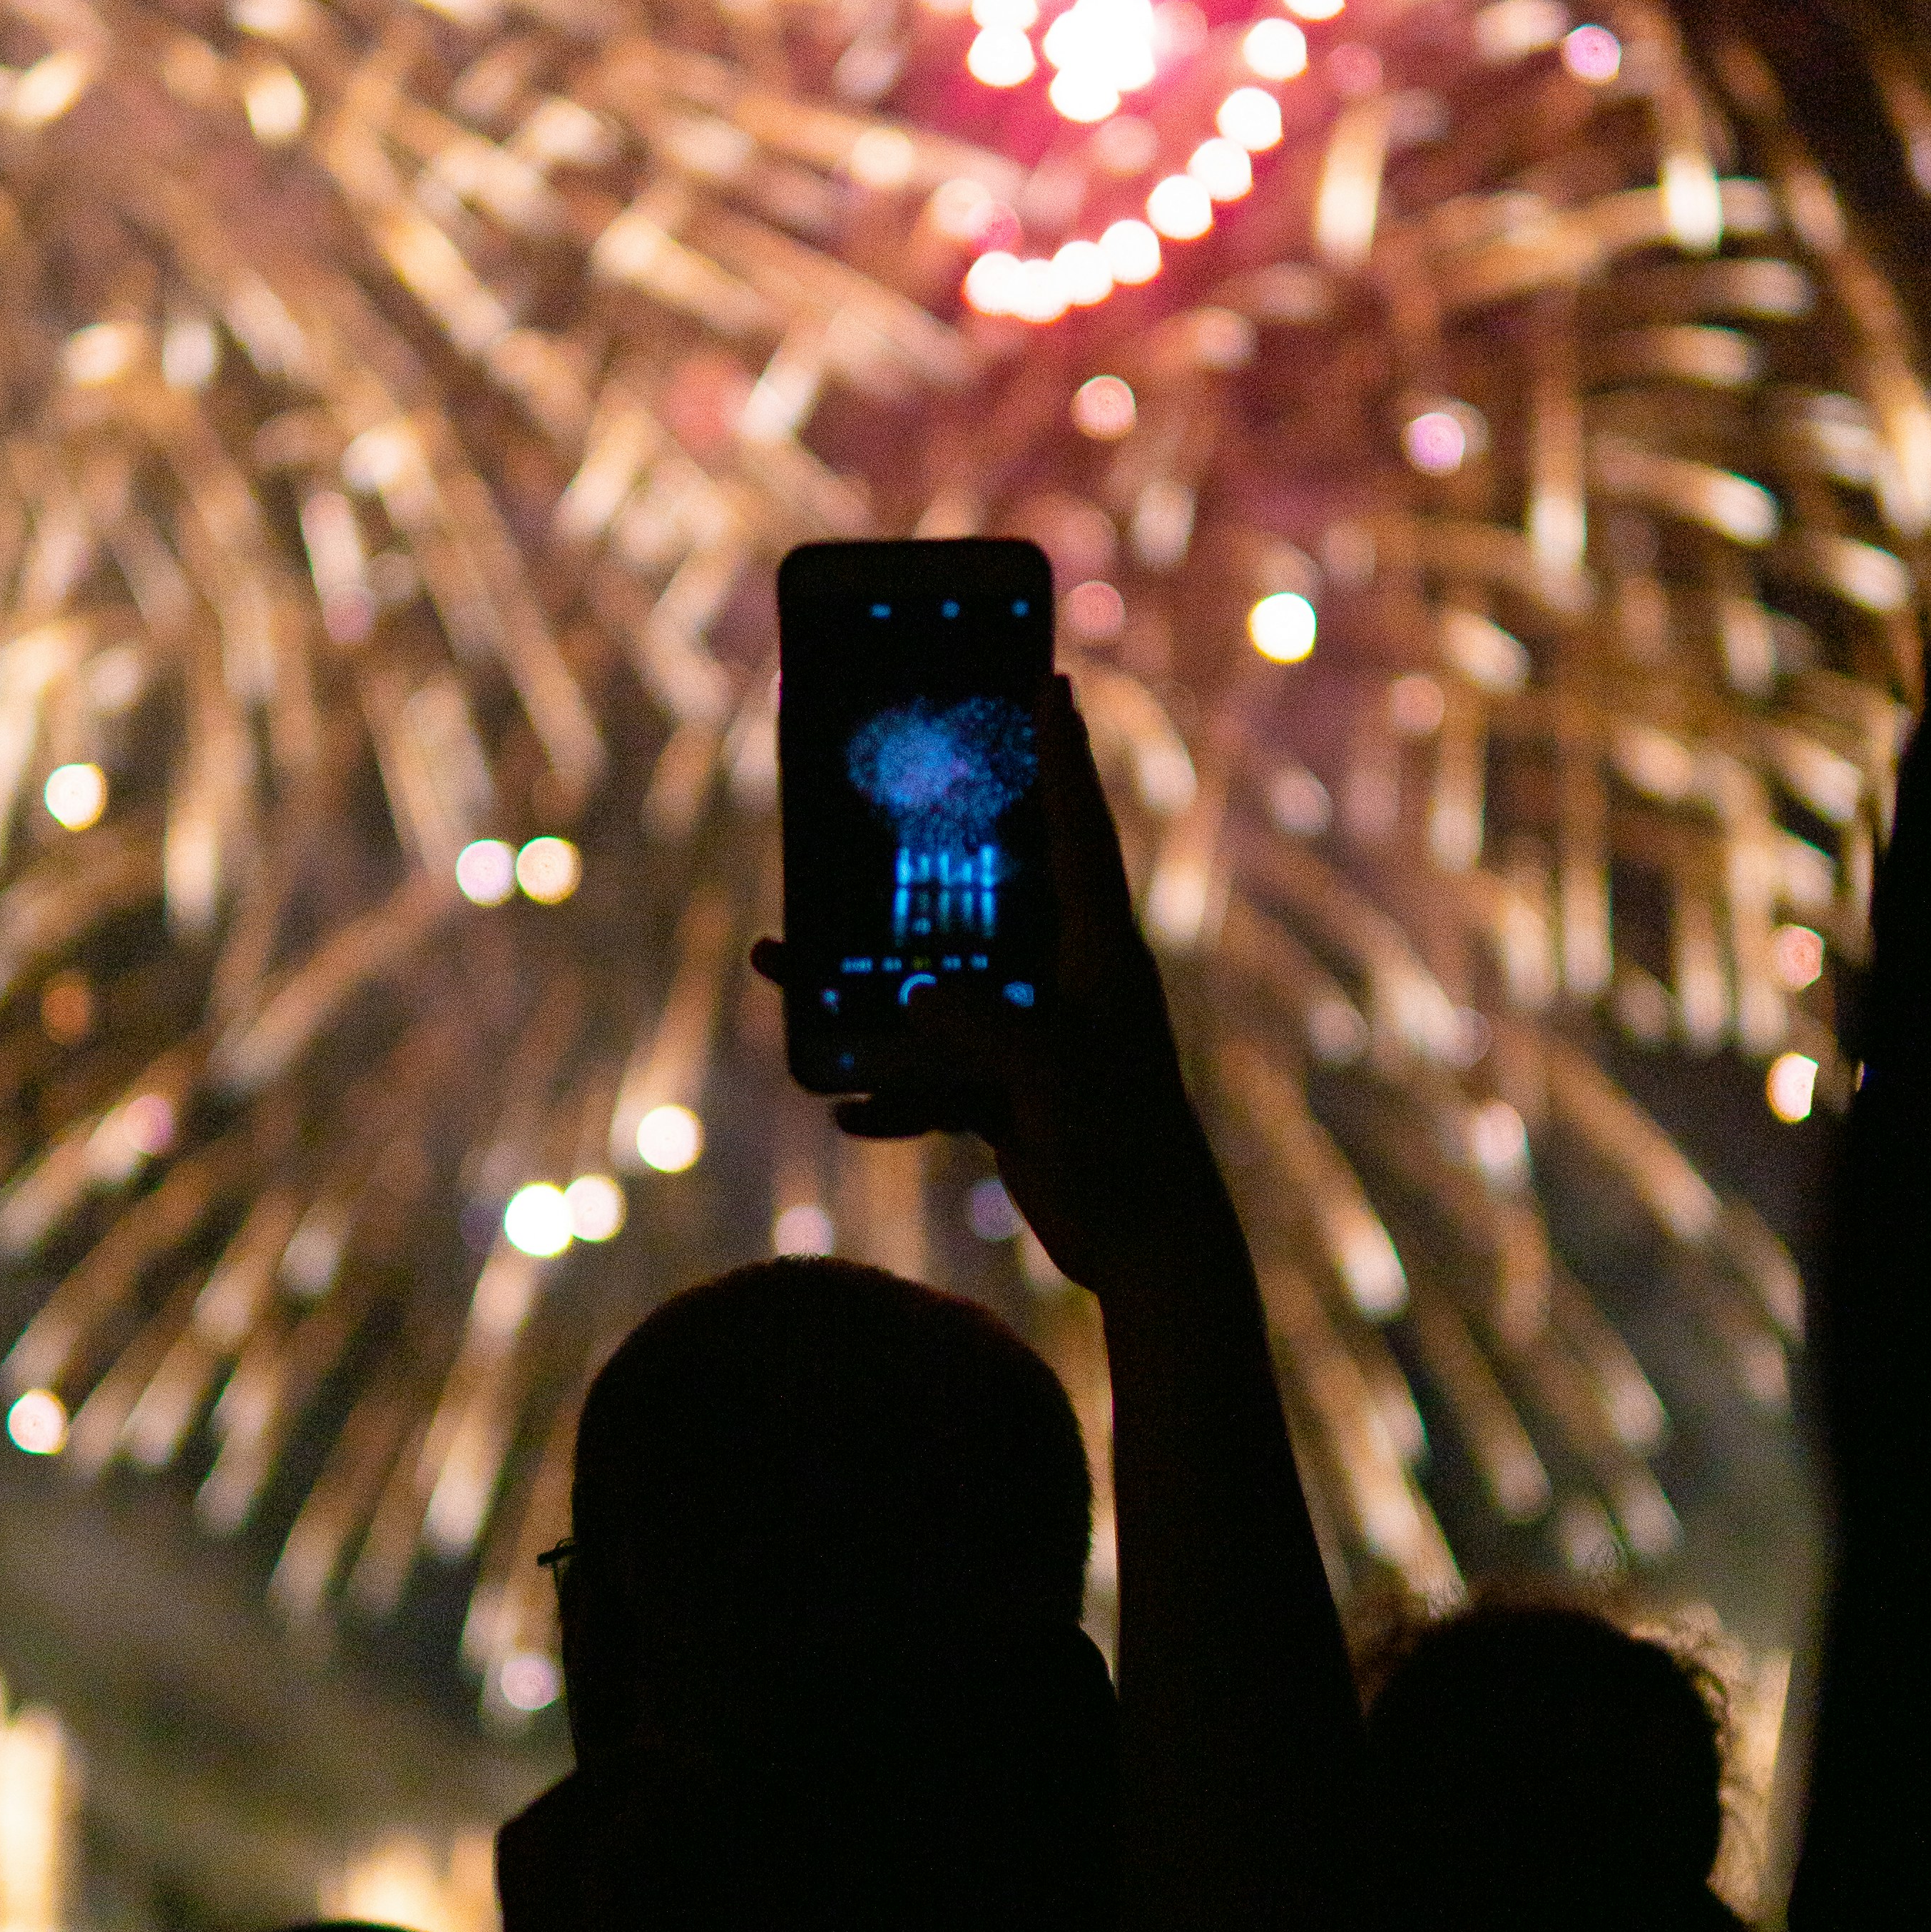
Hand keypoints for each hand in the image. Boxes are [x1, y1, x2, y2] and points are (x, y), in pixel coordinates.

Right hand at [753, 675, 1215, 1292]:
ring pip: (932, 988)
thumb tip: (911, 994)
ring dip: (863, 984)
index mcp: (1097, 951)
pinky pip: (932, 1076)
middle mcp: (1067, 979)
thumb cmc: (1123, 1148)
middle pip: (985, 892)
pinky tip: (846, 1110)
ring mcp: (1036, 1034)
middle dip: (925, 853)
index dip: (1060, 755)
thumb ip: (983, 1027)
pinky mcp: (1012, 1092)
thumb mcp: (1052, 1079)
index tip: (1049, 682)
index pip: (1076, 830)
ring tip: (780, 964)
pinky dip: (891, 1093)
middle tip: (883, 787)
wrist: (1150, 1249)